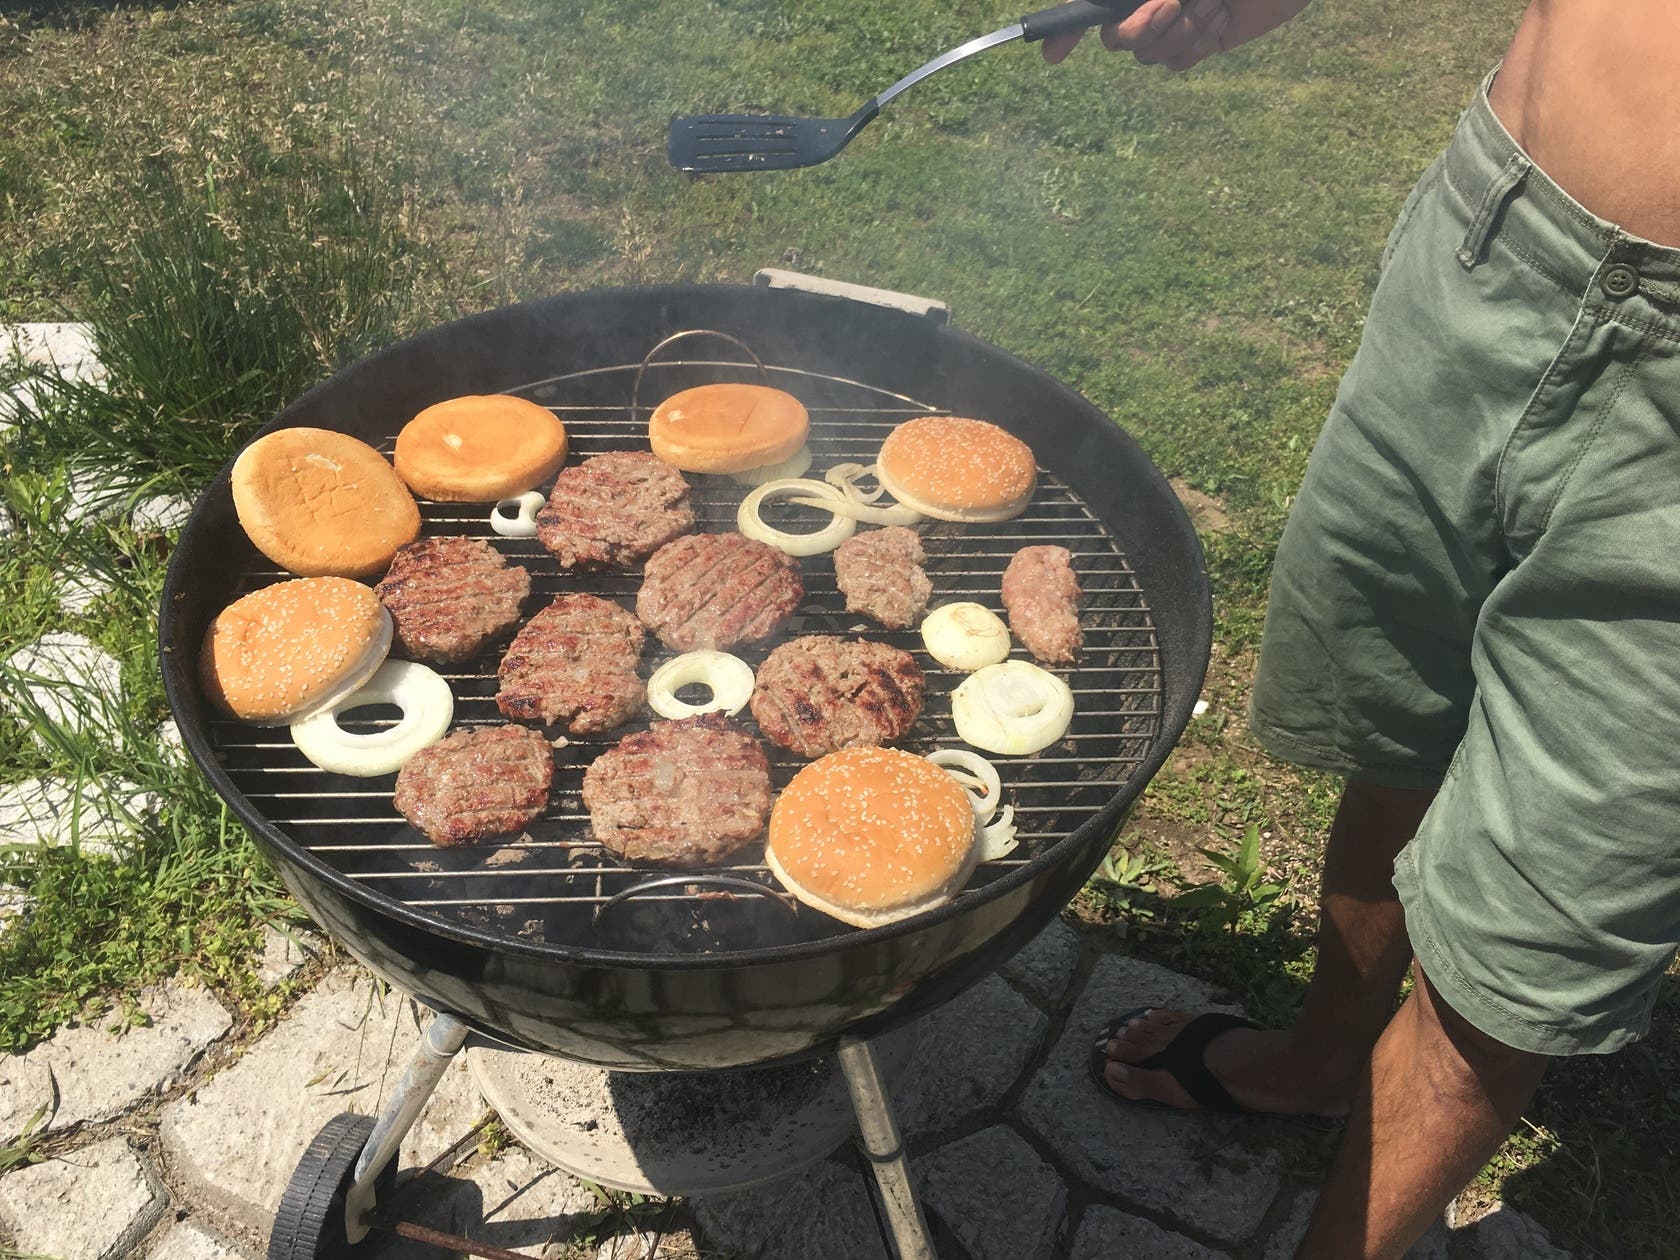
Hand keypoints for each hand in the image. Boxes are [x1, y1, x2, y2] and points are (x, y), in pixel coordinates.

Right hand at [1041, 0, 1311, 71]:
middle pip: (1118, 41)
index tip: (1052, 56)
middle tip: (1178, 0)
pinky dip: (1201, 42)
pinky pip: (1178, 63)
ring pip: (1151, 56)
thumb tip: (1115, 34)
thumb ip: (1132, 3)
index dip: (1064, 31)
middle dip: (1148, 24)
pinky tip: (1221, 19)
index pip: (1086, 10)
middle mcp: (1146, 5)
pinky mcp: (1196, 44)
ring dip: (1185, 29)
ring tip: (1213, 2)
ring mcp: (1170, 27)